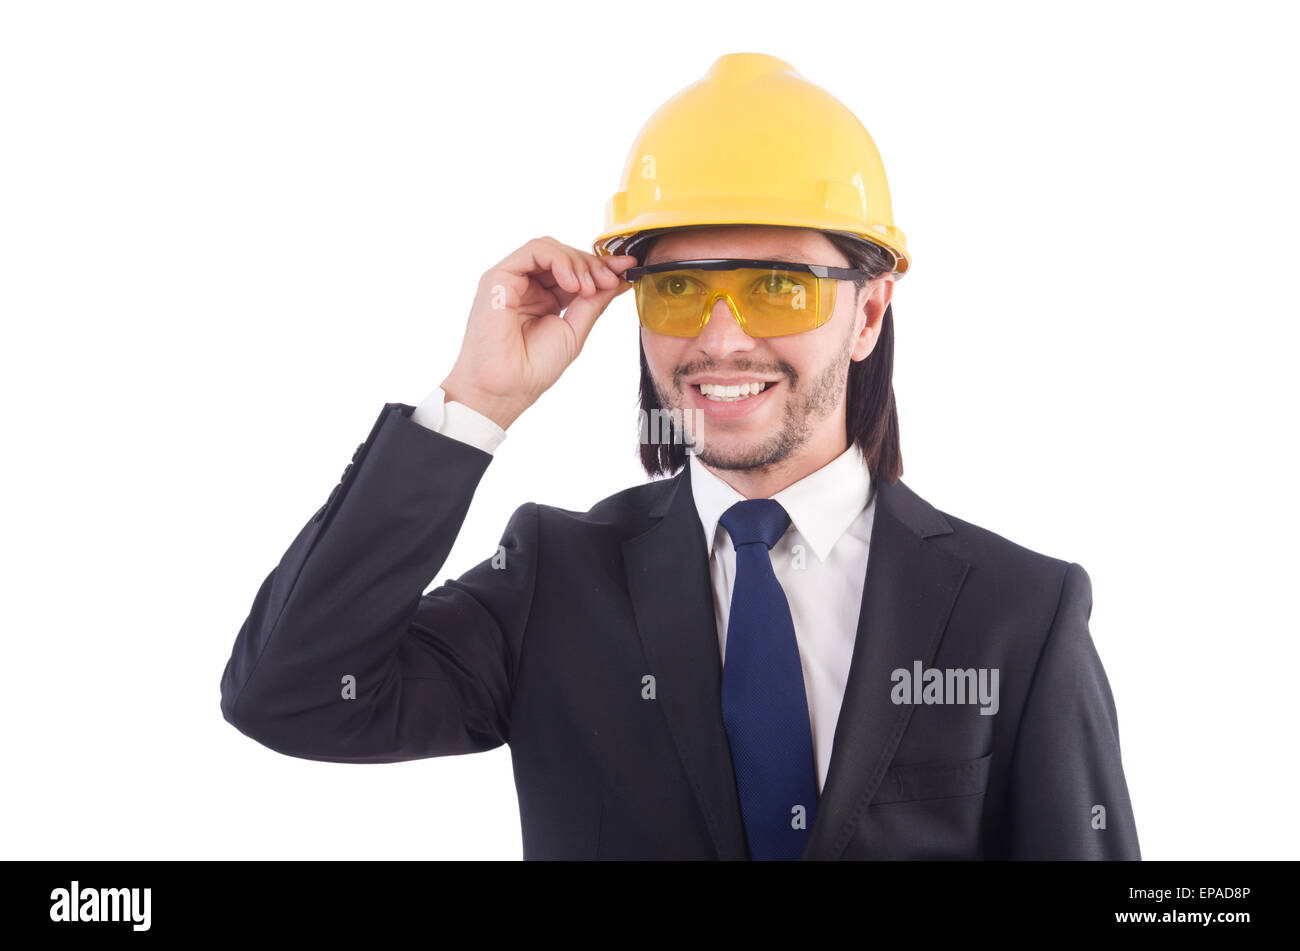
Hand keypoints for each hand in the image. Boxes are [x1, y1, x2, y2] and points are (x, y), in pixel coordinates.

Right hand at [440, 236, 636, 429]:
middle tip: (609, 281)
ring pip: (550, 249)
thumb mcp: (574, 330)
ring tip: (588, 288)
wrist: (506, 388)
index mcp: (544, 299)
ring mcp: (512, 280)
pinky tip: (572, 282)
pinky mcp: (499, 277)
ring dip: (577, 263)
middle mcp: (527, 286)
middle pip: (564, 256)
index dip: (601, 267)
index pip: (574, 271)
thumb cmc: (532, 368)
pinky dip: (559, 260)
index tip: (626, 269)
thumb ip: (594, 302)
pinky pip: (534, 251)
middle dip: (592, 265)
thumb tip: (620, 279)